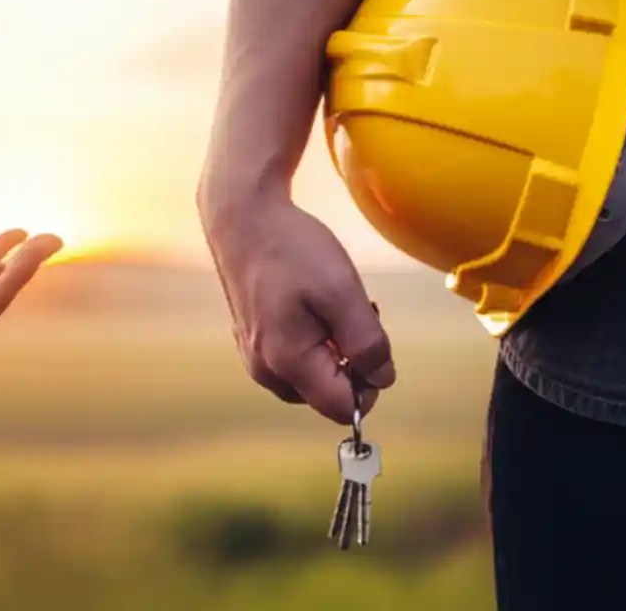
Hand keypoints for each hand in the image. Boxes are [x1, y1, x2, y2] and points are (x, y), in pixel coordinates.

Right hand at [203, 196, 393, 423]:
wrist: (242, 216)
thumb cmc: (292, 249)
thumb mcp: (342, 292)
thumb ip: (367, 342)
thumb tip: (382, 379)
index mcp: (288, 362)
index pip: (342, 409)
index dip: (369, 385)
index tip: (372, 344)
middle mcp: (265, 370)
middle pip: (326, 395)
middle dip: (350, 366)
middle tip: (353, 316)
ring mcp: (253, 356)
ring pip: (310, 378)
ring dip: (332, 352)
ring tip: (333, 307)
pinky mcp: (250, 340)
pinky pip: (292, 359)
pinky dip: (312, 342)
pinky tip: (312, 305)